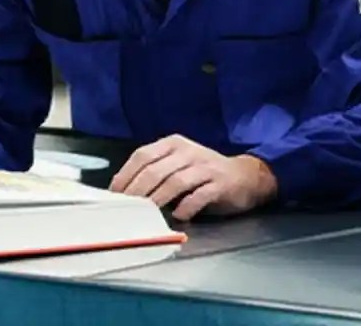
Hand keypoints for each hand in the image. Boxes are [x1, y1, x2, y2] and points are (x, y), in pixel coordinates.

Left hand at [108, 134, 277, 220]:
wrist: (246, 176)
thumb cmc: (204, 173)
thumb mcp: (178, 165)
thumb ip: (156, 172)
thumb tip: (124, 191)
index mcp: (173, 144)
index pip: (142, 156)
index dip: (125, 175)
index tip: (115, 194)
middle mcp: (188, 151)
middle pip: (155, 170)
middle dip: (137, 191)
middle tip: (127, 208)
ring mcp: (205, 167)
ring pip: (174, 182)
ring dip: (158, 199)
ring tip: (147, 213)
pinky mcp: (220, 183)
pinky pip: (199, 195)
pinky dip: (186, 207)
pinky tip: (178, 216)